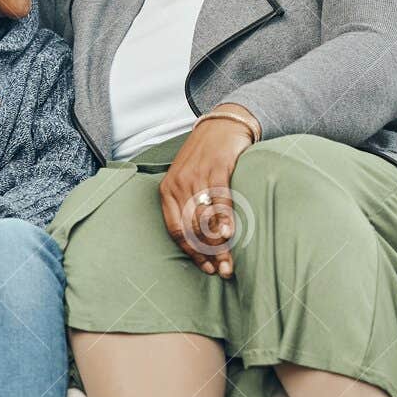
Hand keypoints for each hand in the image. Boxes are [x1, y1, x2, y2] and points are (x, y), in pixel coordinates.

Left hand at [158, 107, 258, 278]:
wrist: (220, 124)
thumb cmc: (204, 158)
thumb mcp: (187, 180)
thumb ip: (189, 205)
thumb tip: (200, 239)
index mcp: (167, 191)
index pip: (175, 229)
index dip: (191, 252)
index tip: (205, 268)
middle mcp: (179, 185)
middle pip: (191, 228)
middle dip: (206, 254)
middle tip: (221, 272)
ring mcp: (197, 176)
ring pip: (205, 218)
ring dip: (217, 244)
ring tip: (228, 263)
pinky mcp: (217, 167)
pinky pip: (219, 198)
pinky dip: (224, 218)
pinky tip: (229, 234)